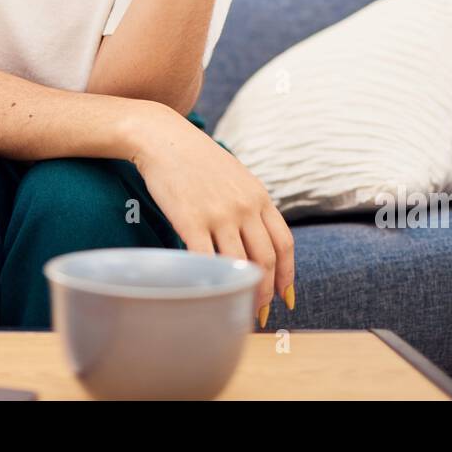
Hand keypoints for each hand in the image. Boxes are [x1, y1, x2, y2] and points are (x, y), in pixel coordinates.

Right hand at [127, 102, 294, 327]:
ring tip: (237, 308)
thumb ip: (251, 205)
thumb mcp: (236, 177)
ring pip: (239, 264)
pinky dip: (212, 279)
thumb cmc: (197, 160)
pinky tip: (211, 290)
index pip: (285, 243)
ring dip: (242, 292)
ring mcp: (219, 214)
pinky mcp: (191, 221)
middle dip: (266, 292)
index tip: (286, 296)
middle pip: (266, 260)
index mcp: (259, 196)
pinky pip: (206, 259)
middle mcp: (244, 207)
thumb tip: (259, 240)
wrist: (163, 139)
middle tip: (260, 312)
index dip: (288, 274)